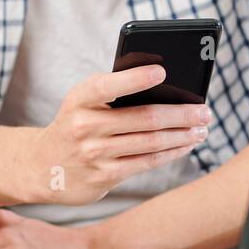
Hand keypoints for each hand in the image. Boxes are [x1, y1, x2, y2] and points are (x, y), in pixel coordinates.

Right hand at [28, 65, 211, 204]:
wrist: (42, 166)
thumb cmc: (75, 125)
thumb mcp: (82, 103)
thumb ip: (113, 94)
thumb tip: (166, 87)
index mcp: (79, 99)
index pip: (108, 85)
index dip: (136, 78)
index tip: (163, 71)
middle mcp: (84, 126)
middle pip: (144, 118)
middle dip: (181, 114)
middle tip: (205, 111)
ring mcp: (94, 153)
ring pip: (151, 142)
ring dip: (182, 135)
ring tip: (202, 129)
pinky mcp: (104, 176)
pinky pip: (146, 162)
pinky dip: (171, 152)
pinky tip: (185, 145)